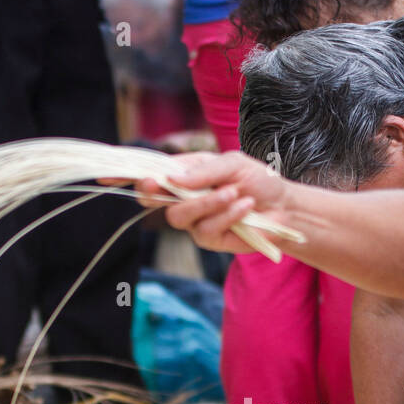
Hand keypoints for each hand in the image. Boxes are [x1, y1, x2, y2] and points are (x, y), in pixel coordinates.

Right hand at [137, 152, 292, 253]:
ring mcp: (194, 221)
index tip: (120, 176)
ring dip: (206, 202)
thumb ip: (204, 171)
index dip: (133, 176)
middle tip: (162, 184)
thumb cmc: (257, 180)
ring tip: (234, 193)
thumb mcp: (233, 163)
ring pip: (179, 216)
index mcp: (185, 174)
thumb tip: (172, 180)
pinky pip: (205, 229)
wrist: (283, 206)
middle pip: (154, 200)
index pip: (152, 174)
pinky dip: (226, 215)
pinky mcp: (209, 239)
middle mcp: (184, 198)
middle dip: (157, 193)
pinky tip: (244, 207)